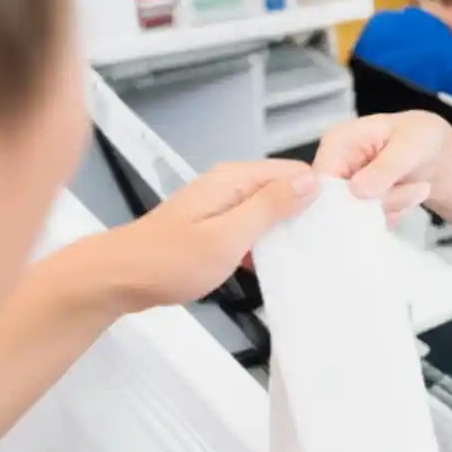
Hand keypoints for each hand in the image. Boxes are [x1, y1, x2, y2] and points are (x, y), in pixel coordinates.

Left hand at [97, 160, 318, 311]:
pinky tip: (269, 266)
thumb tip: (307, 182)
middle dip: (303, 214)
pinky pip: (251, 229)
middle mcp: (226, 186)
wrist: (118, 279)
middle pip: (282, 191)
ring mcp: (219, 206)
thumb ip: (269, 207)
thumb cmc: (165, 261)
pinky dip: (263, 245)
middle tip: (320, 243)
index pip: (292, 173)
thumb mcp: (228, 236)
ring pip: (268, 212)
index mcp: (232, 180)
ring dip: (283, 233)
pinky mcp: (214, 226)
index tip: (333, 219)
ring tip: (300, 256)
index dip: (316, 194)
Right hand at [314, 111, 451, 226]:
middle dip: (377, 205)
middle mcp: (331, 166)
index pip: (322, 182)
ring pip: (353, 218)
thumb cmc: (420, 139)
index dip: (345, 200)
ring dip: (389, 210)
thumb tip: (356, 191)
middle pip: (335, 204)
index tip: (384, 201)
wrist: (433, 153)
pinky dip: (388, 218)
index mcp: (336, 141)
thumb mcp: (411, 146)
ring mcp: (340, 188)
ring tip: (420, 189)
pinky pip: (362, 224)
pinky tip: (408, 202)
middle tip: (418, 191)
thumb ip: (386, 167)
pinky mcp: (352, 206)